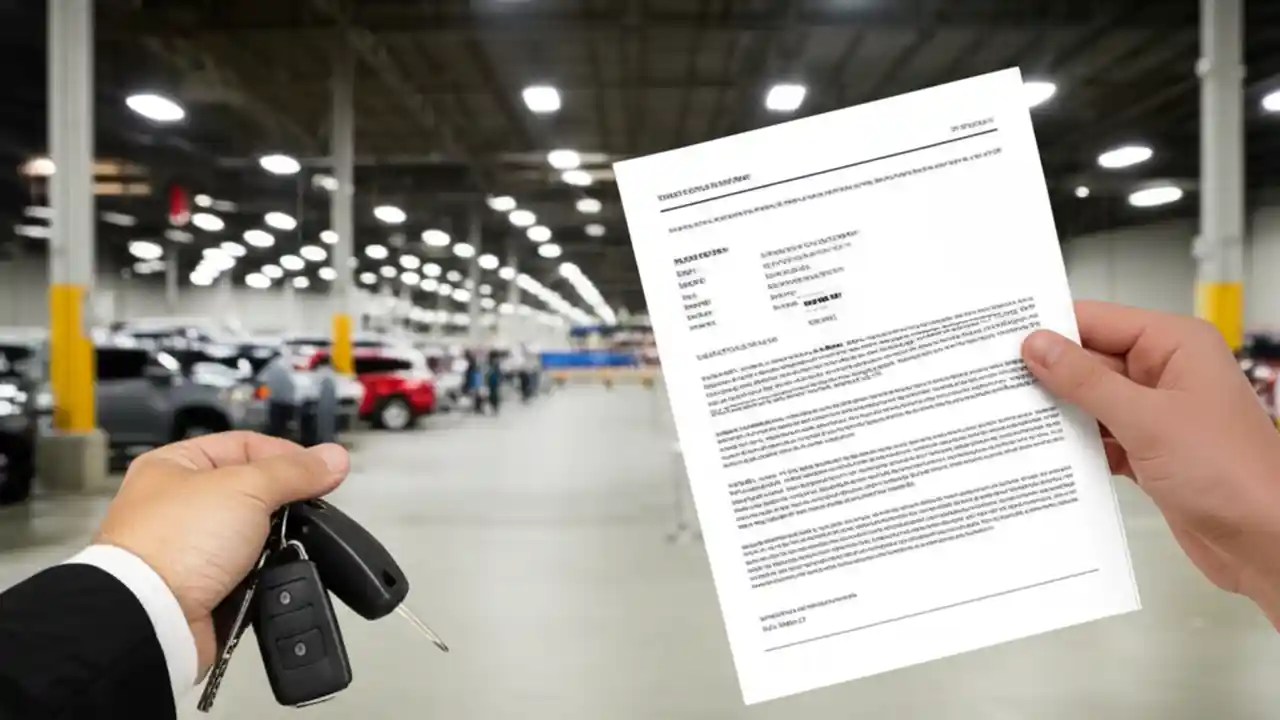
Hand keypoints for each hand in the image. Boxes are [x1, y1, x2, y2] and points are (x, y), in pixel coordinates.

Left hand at [94, 432, 349, 675]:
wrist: (153, 619)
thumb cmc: (183, 539)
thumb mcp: (247, 488)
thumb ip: (295, 471)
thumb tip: (336, 457)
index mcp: (175, 466)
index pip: (245, 445)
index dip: (287, 455)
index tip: (322, 474)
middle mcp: (180, 505)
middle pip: (253, 491)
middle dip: (285, 502)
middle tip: (314, 511)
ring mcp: (192, 549)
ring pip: (255, 535)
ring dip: (278, 541)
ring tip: (298, 544)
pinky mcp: (204, 588)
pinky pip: (250, 572)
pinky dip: (268, 573)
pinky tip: (282, 572)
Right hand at [1022, 301, 1279, 627]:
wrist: (1266, 542)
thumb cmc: (1233, 476)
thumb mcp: (1146, 420)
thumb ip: (1085, 381)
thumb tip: (1039, 346)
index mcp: (1176, 346)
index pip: (1097, 321)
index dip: (1051, 331)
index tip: (1004, 343)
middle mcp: (1167, 373)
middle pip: (1089, 361)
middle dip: (1049, 377)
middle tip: (998, 386)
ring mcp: (1158, 414)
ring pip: (1091, 402)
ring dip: (1061, 416)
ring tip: (1015, 421)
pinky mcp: (1149, 451)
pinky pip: (1100, 438)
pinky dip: (1077, 447)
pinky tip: (1050, 456)